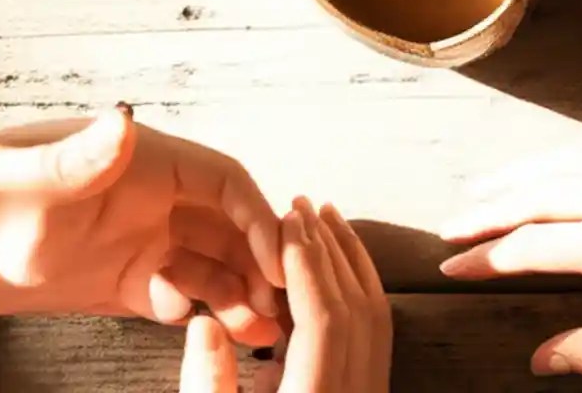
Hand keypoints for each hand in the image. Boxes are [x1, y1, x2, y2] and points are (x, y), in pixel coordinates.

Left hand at [0, 106, 283, 345]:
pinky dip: (203, 315)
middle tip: (282, 304)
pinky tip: (209, 333)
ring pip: (213, 268)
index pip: (226, 183)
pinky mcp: (128, 281)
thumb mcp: (24, 175)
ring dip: (240, 295)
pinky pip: (180, 297)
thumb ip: (76, 157)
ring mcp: (145, 241)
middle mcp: (157, 199)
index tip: (277, 258)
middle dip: (261, 265)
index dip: (258, 218)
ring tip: (260, 330)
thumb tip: (122, 123)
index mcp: (146, 162)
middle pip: (232, 229)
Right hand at [179, 198, 391, 392]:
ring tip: (326, 218)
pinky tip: (341, 265)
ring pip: (374, 317)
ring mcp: (372, 391)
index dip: (306, 266)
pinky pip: (377, 332)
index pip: (323, 320)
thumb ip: (208, 382)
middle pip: (356, 309)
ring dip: (350, 261)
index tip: (288, 221)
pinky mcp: (372, 390)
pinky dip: (362, 288)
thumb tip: (204, 323)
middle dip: (328, 251)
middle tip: (303, 206)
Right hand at [437, 137, 581, 377]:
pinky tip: (554, 163)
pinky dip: (566, 155)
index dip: (486, 257)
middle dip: (488, 209)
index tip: (455, 265)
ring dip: (520, 174)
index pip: (531, 245)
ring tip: (485, 189)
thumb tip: (542, 359)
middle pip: (538, 192)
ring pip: (567, 160)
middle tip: (452, 224)